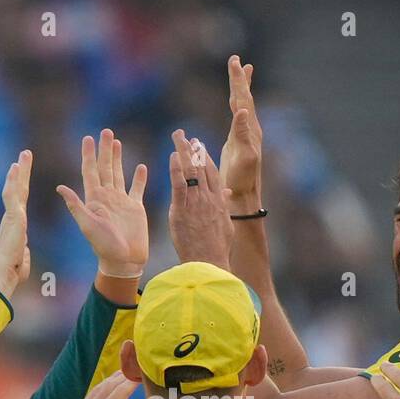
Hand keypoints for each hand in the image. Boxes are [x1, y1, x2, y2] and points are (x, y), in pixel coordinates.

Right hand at [0, 150, 31, 296]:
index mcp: (16, 225)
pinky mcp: (12, 216)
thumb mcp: (22, 261)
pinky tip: (14, 167)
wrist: (4, 273)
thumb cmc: (12, 272)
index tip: (23, 173)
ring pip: (15, 187)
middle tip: (26, 154)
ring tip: (25, 154)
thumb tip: (24, 252)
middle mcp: (12, 216)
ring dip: (20, 170)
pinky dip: (12, 180)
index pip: (21, 200)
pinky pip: (11, 194)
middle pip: (19, 189)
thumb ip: (24, 255)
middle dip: (22, 171)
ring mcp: (12, 215)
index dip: (22, 186)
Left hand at [48, 371, 138, 398]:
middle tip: (135, 367)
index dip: (131, 383)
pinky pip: (91, 394)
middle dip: (123, 376)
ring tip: (123, 372)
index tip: (142, 374)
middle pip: (109, 386)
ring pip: (99, 388)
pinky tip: (103, 387)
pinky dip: (101, 386)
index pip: (119, 393)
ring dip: (112, 379)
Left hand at [56, 129, 147, 277]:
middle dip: (104, 150)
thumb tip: (60, 187)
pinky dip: (139, 177)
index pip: (90, 171)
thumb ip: (76, 205)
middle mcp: (107, 197)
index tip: (87, 138)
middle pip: (105, 168)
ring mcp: (121, 201)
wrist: (123, 261)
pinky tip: (140, 166)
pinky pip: (137, 188)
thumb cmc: (103, 246)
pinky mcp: (135, 208)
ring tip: (117, 142)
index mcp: (94, 199)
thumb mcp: (87, 225)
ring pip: (119, 173)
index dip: (88, 155)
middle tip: (105, 131)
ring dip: (118, 158)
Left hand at [168, 129, 233, 269]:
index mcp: (219, 201)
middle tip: (186, 135)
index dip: (206, 157)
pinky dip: (176, 168)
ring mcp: (196, 203)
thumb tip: (227, 194)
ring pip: (191, 170)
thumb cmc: (217, 248)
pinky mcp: (183, 210)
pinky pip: (179, 185)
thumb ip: (224, 206)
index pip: (213, 173)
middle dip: (193, 148)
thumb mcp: (226, 225)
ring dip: (183, 151)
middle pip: (201, 166)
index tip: (200, 145)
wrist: (209, 263)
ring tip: (178, 136)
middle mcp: (209, 198)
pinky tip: (172, 156)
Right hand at [219, 55, 262, 212]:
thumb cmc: (242, 180)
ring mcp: (245, 136)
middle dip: (239, 79)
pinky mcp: (237, 143)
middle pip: (244, 98)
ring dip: (241, 88)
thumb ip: (242, 133)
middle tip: (235, 60)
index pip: (243, 99)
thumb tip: (242, 111)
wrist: (243, 197)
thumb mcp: (243, 157)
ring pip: (242, 105)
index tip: (235, 61)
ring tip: (242, 71)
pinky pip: (237, 117)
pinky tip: (236, 105)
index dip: (238, 81)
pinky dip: (236, 105)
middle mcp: (250, 130)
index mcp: (251, 130)